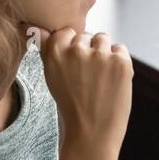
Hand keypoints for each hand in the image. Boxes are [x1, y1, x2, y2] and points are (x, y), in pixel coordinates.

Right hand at [37, 27, 132, 152]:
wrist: (91, 132)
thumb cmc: (71, 105)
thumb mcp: (52, 76)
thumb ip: (47, 49)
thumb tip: (38, 27)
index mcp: (55, 51)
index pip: (67, 31)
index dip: (73, 47)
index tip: (75, 65)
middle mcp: (76, 49)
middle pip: (87, 36)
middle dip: (89, 51)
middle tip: (88, 78)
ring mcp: (100, 55)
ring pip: (103, 39)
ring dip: (104, 53)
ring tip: (100, 78)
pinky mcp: (120, 61)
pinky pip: (120, 49)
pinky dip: (119, 62)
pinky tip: (112, 80)